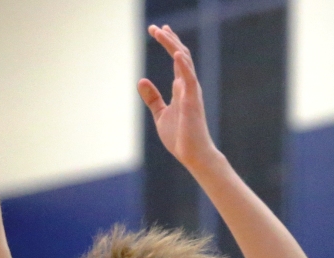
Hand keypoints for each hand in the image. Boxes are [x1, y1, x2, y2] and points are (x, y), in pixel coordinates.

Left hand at [138, 24, 216, 170]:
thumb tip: (141, 80)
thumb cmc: (180, 137)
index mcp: (181, 88)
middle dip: (169, 39)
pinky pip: (189, 79)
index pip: (176, 59)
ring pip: (184, 62)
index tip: (158, 30)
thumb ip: (152, 98)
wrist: (192, 155)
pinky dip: (183, 65)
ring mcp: (191, 92)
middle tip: (155, 27)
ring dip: (172, 46)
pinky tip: (175, 53)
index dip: (168, 43)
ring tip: (161, 32)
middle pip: (180, 55)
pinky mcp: (192, 101)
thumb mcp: (160, 114)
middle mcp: (188, 85)